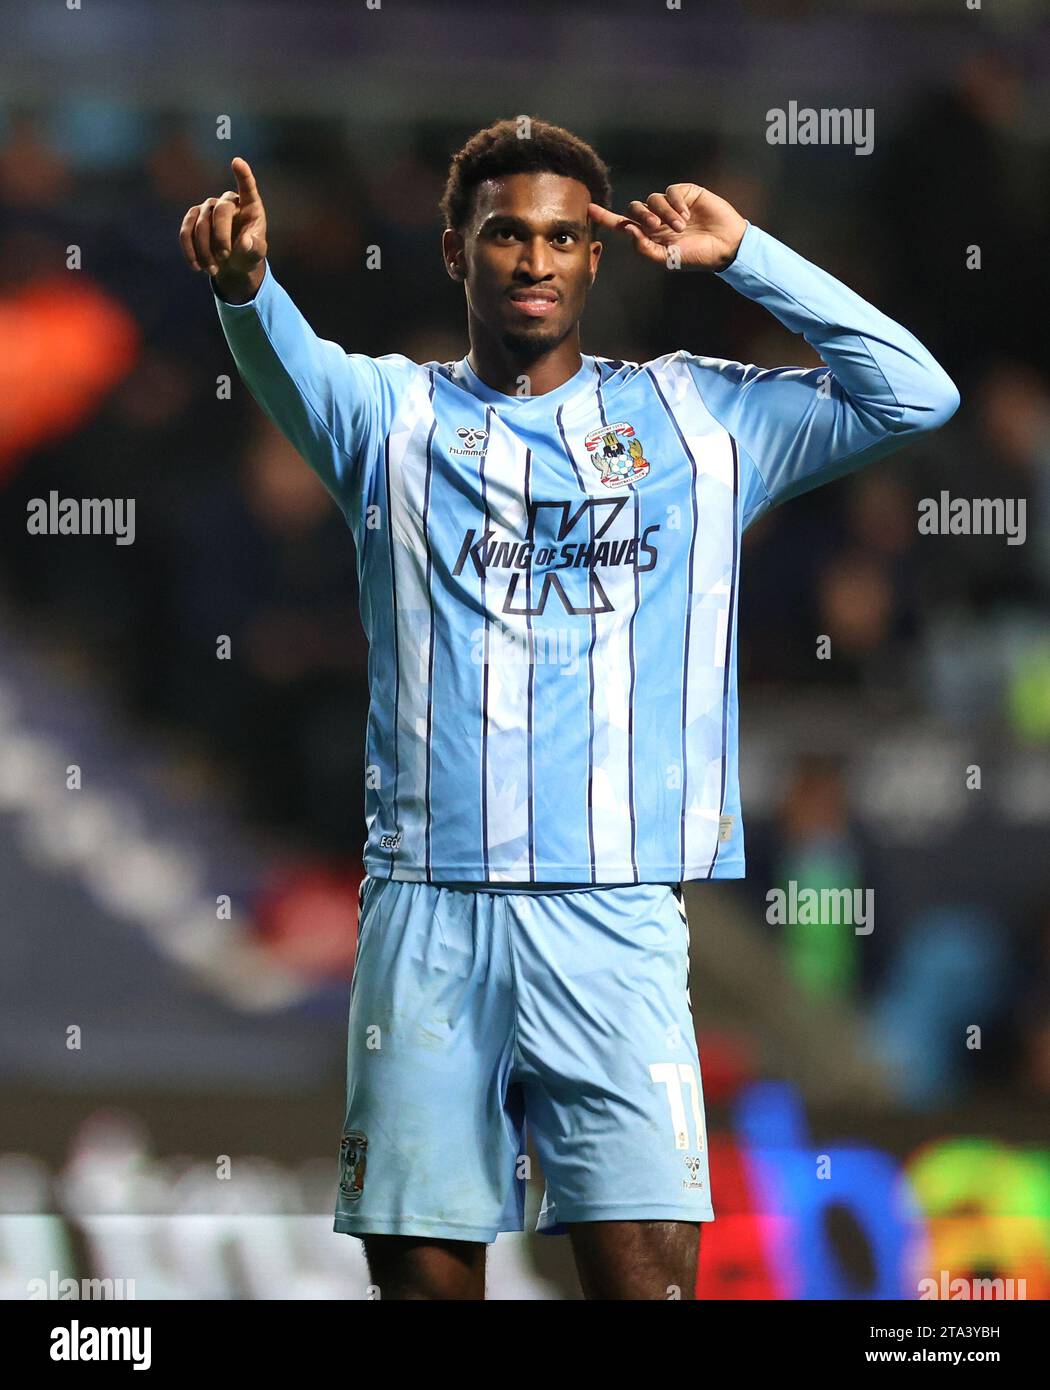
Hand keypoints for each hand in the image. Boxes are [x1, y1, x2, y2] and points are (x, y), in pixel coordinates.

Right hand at [179, 157, 267, 299]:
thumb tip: (244, 243)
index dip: (243, 175)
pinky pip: (186, 231)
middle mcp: (228, 202)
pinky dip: (190, 250)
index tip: (237, 162)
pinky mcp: (193, 218)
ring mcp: (208, 208)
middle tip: (225, 257)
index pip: (247, 187)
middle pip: (220, 211)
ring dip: (204, 250)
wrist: (233, 262)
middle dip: (220, 236)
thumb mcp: (257, 253)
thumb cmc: (249, 253)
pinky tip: (196, 267)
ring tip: (212, 270)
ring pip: (200, 224)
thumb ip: (255, 248)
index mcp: (250, 206)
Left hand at [589, 184, 746, 271]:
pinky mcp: (685, 193)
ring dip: (663, 213)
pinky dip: (675, 202)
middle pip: (635, 208)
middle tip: (655, 226)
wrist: (724, 246)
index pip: (623, 224)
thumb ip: (645, 248)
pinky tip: (687, 214)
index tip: (589, 210)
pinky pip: (671, 191)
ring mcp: (671, 205)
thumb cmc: (697, 256)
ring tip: (680, 227)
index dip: (606, 218)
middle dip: (641, 217)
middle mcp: (657, 218)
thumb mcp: (667, 259)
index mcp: (650, 235)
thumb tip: (628, 230)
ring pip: (652, 199)